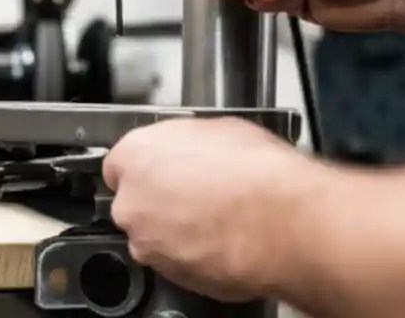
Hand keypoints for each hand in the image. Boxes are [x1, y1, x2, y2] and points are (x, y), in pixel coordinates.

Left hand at [102, 117, 321, 301]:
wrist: (282, 221)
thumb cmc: (256, 172)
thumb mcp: (220, 129)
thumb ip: (188, 143)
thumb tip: (194, 149)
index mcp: (136, 155)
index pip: (122, 163)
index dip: (151, 167)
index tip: (170, 170)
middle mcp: (132, 201)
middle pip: (135, 202)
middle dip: (160, 200)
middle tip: (199, 194)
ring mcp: (148, 244)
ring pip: (154, 236)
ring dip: (176, 230)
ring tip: (217, 219)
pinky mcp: (170, 276)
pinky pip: (177, 262)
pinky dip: (194, 254)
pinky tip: (224, 240)